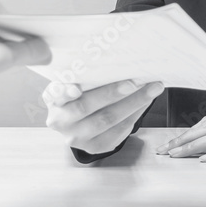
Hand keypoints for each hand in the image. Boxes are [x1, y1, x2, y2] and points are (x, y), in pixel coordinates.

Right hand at [44, 79, 163, 153]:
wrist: (78, 123)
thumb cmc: (79, 95)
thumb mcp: (72, 83)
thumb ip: (81, 76)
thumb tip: (113, 60)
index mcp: (53, 100)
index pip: (57, 95)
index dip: (65, 92)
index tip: (76, 88)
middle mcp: (61, 121)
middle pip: (87, 107)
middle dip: (112, 93)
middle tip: (134, 82)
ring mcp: (77, 137)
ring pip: (108, 120)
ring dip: (133, 103)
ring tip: (152, 88)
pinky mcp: (95, 147)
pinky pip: (119, 131)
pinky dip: (135, 114)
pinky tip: (146, 102)